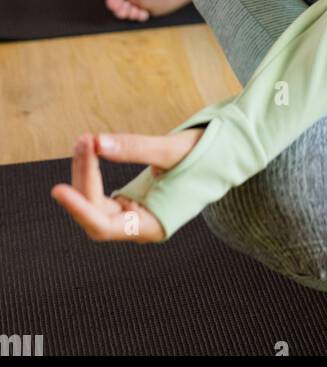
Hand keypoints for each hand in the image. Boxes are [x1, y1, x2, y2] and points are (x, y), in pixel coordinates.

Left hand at [51, 128, 205, 242]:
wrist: (227, 155)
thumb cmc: (208, 156)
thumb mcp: (172, 150)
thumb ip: (135, 148)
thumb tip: (97, 142)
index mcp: (152, 226)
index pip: (103, 226)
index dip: (80, 209)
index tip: (59, 189)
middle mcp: (138, 226)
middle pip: (94, 212)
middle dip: (84, 177)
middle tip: (84, 140)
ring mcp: (133, 214)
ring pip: (94, 201)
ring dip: (86, 171)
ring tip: (86, 140)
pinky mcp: (130, 201)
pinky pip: (101, 192)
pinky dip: (94, 170)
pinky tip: (91, 149)